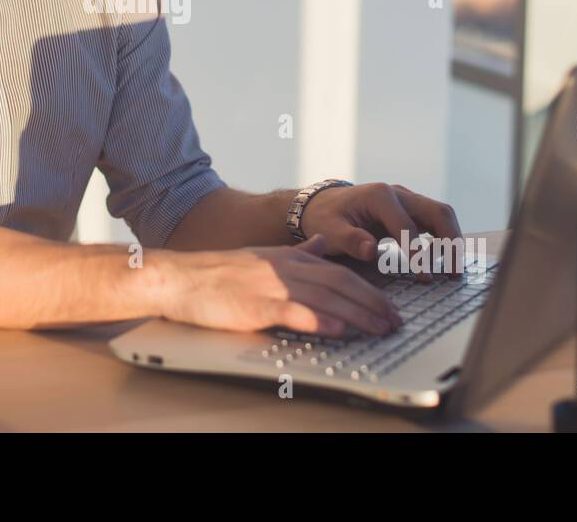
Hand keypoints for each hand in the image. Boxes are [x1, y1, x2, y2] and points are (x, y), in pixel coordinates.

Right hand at [152, 235, 403, 337]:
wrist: (180, 277)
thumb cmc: (217, 274)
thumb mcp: (262, 256)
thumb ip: (296, 253)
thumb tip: (321, 245)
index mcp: (288, 258)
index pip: (339, 271)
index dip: (368, 289)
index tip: (389, 306)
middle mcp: (286, 268)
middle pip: (341, 283)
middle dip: (373, 303)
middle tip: (396, 321)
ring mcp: (272, 285)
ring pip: (326, 297)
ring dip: (358, 313)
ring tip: (381, 328)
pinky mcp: (256, 304)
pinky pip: (295, 312)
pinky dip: (320, 320)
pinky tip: (340, 329)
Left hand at [300, 182, 463, 280]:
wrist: (320, 205)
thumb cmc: (324, 218)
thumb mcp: (329, 230)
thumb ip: (350, 240)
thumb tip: (372, 250)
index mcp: (379, 196)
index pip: (407, 226)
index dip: (418, 252)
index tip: (425, 275)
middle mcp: (398, 193)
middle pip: (437, 212)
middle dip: (451, 241)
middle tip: (455, 271)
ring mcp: (406, 200)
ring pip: (441, 214)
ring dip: (452, 239)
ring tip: (455, 269)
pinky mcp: (409, 210)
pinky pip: (434, 221)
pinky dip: (444, 238)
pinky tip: (445, 260)